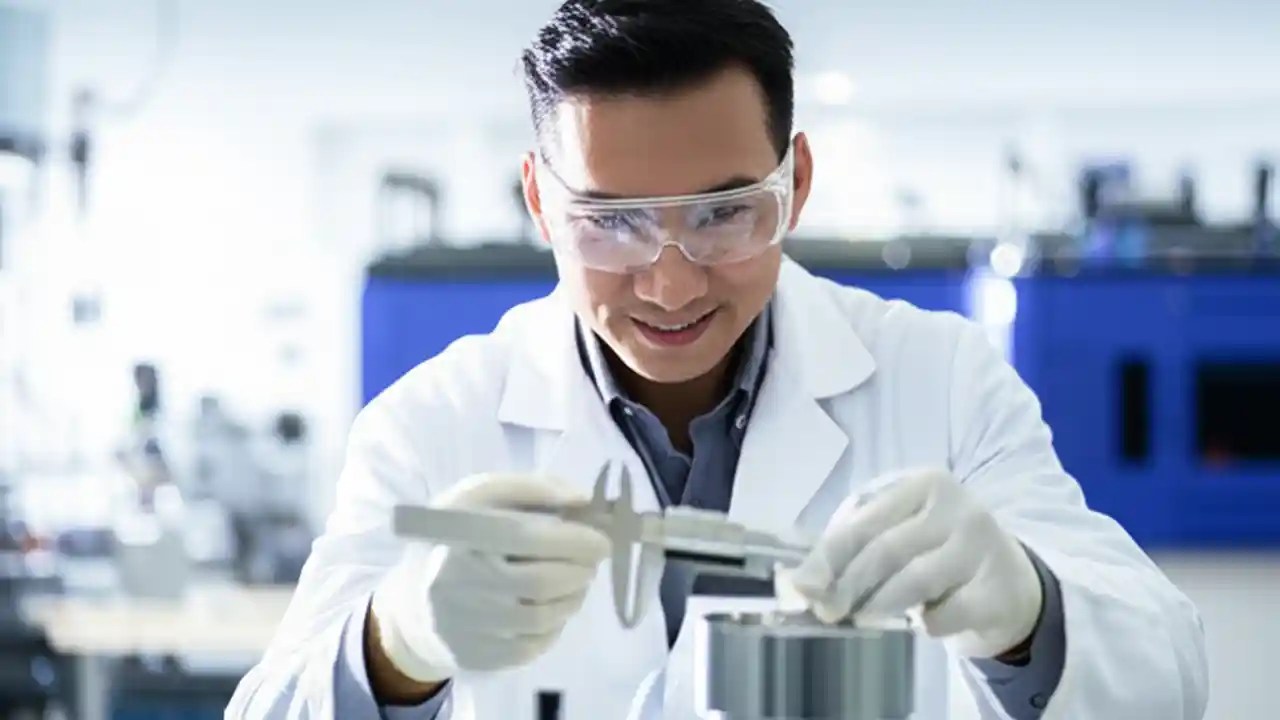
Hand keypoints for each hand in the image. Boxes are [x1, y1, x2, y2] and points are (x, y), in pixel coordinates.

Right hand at [371, 473, 609, 681]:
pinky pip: (533, 646)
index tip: (600, 539)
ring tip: (577, 582)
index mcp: (458, 535)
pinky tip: (554, 608)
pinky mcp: (476, 656)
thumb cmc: (456, 541)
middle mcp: (456, 582)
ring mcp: (464, 625)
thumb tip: (582, 498)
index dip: (574, 539)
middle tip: (592, 561)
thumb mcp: (478, 498)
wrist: (414, 606)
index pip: (528, 537)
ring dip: (574, 597)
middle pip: (541, 581)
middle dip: (581, 569)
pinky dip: (556, 626)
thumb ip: (530, 489)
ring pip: (543, 617)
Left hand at [784, 467, 1042, 658]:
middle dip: (848, 585)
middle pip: (887, 549)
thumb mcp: (901, 532)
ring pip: (916, 579)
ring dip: (879, 604)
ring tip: (860, 618)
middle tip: (827, 612)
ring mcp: (983, 547)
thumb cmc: (938, 550)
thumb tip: (803, 583)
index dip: (828, 556)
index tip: (804, 587)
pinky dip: (927, 623)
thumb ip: (855, 548)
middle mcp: (958, 507)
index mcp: (925, 484)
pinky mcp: (998, 588)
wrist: (1009, 580)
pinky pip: (949, 612)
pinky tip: (923, 622)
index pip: (864, 521)